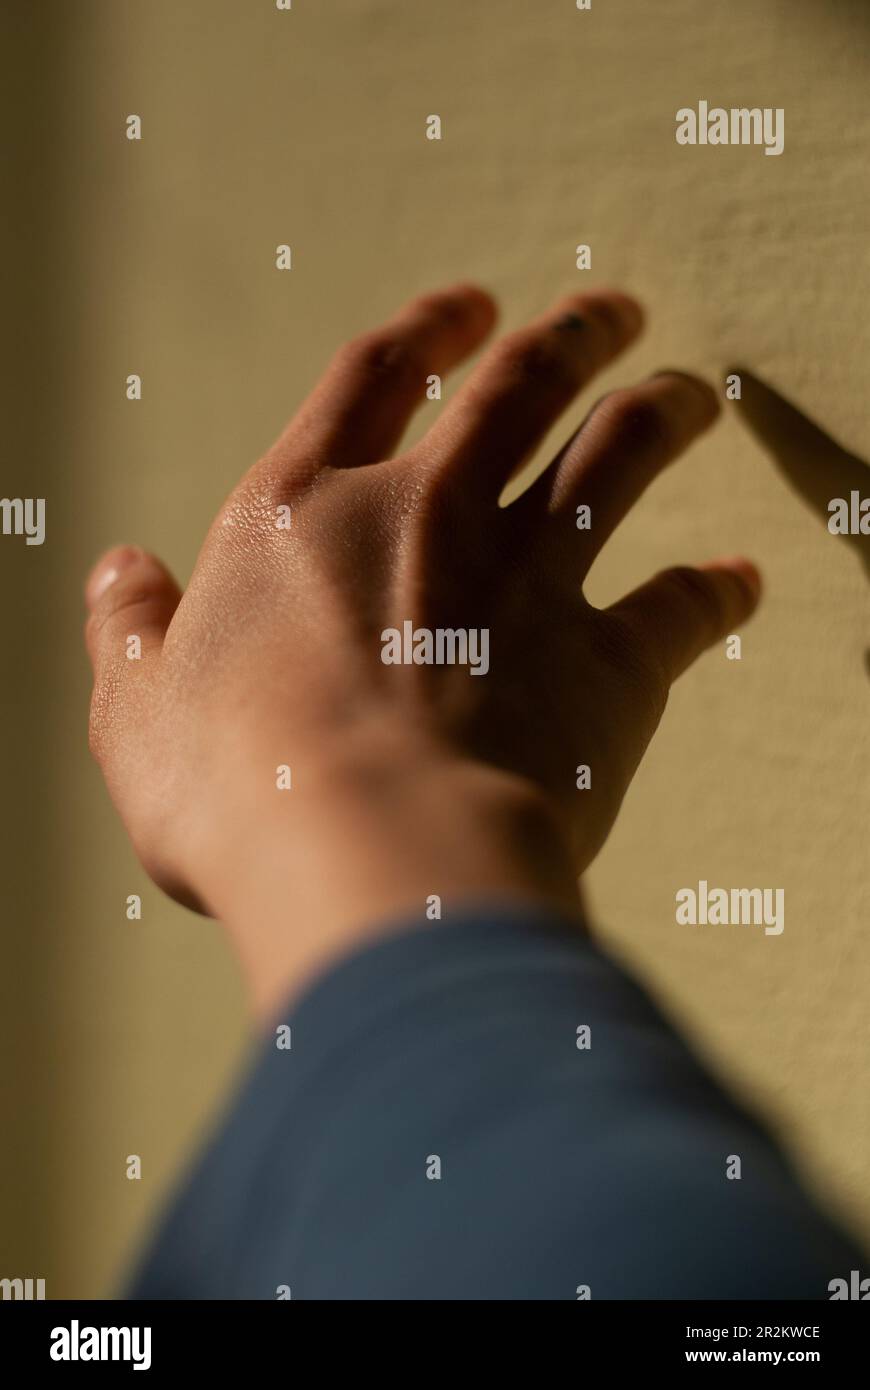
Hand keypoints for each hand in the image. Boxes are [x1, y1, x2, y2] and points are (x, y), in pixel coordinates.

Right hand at [85, 285, 759, 1014]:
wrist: (374, 856)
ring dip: (661, 413)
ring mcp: (528, 582)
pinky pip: (682, 608)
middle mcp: (428, 517)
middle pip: (518, 386)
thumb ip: (130, 630)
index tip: (467, 306)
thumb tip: (118, 573)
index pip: (373, 377)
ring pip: (617, 457)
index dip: (423, 330)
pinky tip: (742, 586)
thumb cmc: (239, 790)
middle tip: (612, 311)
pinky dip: (717, 593)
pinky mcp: (608, 666)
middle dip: (570, 336)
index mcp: (306, 514)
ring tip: (690, 394)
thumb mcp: (136, 709)